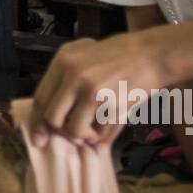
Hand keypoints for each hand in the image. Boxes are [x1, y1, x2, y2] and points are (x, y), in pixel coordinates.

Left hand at [27, 36, 167, 148]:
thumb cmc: (124, 58)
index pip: (40, 97)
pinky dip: (98, 135)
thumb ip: (69, 82)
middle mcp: (70, 70)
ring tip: (95, 130)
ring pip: (69, 128)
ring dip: (82, 135)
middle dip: (60, 132)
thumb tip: (52, 120)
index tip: (40, 138)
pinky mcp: (103, 99)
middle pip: (50, 116)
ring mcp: (85, 85)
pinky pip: (92, 130)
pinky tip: (107, 127)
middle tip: (77, 133)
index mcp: (63, 58)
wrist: (154, 54)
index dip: (38, 121)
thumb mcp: (89, 57)